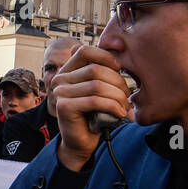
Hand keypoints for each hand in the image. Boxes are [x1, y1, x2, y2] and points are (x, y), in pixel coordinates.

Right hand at [48, 45, 129, 171]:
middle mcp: (60, 79)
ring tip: (125, 106)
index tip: (120, 67)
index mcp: (67, 71)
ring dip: (117, 96)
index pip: (85, 51)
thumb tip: (118, 46)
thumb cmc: (94, 115)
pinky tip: (120, 113)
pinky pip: (94, 101)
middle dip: (117, 82)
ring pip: (97, 85)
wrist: (81, 142)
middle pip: (95, 69)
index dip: (105, 55)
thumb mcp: (99, 89)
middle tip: (127, 96)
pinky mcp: (64, 107)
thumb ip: (103, 71)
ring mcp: (60, 93)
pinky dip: (112, 106)